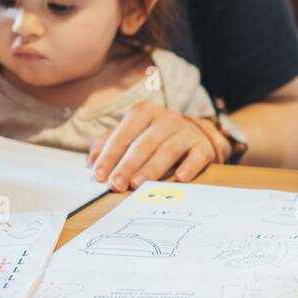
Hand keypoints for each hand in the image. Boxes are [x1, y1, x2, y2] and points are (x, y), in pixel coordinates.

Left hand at [88, 101, 228, 190]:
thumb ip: (109, 144)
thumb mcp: (132, 135)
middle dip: (128, 165)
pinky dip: (190, 166)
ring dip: (152, 169)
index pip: (123, 134)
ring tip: (139, 185)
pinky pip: (197, 155)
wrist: (197, 135)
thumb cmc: (156, 138)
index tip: (100, 175)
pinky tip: (181, 178)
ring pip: (168, 150)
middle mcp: (166, 119)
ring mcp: (186, 132)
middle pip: (144, 143)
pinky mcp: (204, 145)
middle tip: (116, 184)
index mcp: (144, 113)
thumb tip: (92, 159)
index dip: (110, 155)